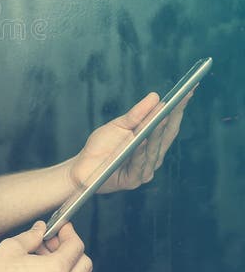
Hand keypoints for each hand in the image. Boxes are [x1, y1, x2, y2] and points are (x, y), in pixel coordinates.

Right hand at [0, 221, 91, 271]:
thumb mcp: (12, 247)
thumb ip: (33, 236)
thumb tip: (41, 229)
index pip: (77, 248)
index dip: (70, 233)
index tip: (62, 229)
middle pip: (84, 267)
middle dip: (72, 252)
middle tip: (53, 243)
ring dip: (62, 270)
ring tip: (37, 261)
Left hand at [70, 89, 193, 194]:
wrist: (82, 168)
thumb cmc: (101, 147)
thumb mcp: (119, 125)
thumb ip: (137, 114)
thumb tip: (155, 97)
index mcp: (152, 144)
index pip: (169, 124)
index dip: (179, 108)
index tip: (188, 91)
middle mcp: (152, 157)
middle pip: (167, 135)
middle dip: (175, 115)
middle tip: (182, 98)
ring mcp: (144, 170)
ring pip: (154, 148)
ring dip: (158, 131)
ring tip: (163, 114)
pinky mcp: (133, 180)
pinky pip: (139, 163)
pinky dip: (141, 151)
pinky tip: (142, 138)